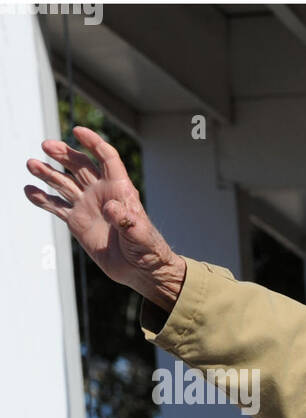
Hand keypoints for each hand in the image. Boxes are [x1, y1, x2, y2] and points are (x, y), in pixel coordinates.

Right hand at [23, 126, 184, 309]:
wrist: (140, 270)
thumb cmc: (148, 251)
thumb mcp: (141, 236)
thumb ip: (127, 221)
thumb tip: (110, 206)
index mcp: (121, 190)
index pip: (107, 158)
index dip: (94, 142)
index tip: (77, 131)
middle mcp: (102, 193)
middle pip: (80, 165)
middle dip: (64, 154)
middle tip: (47, 146)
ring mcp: (88, 206)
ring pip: (64, 182)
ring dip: (48, 172)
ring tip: (31, 164)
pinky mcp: (77, 222)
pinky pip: (56, 206)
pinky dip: (42, 198)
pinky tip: (29, 190)